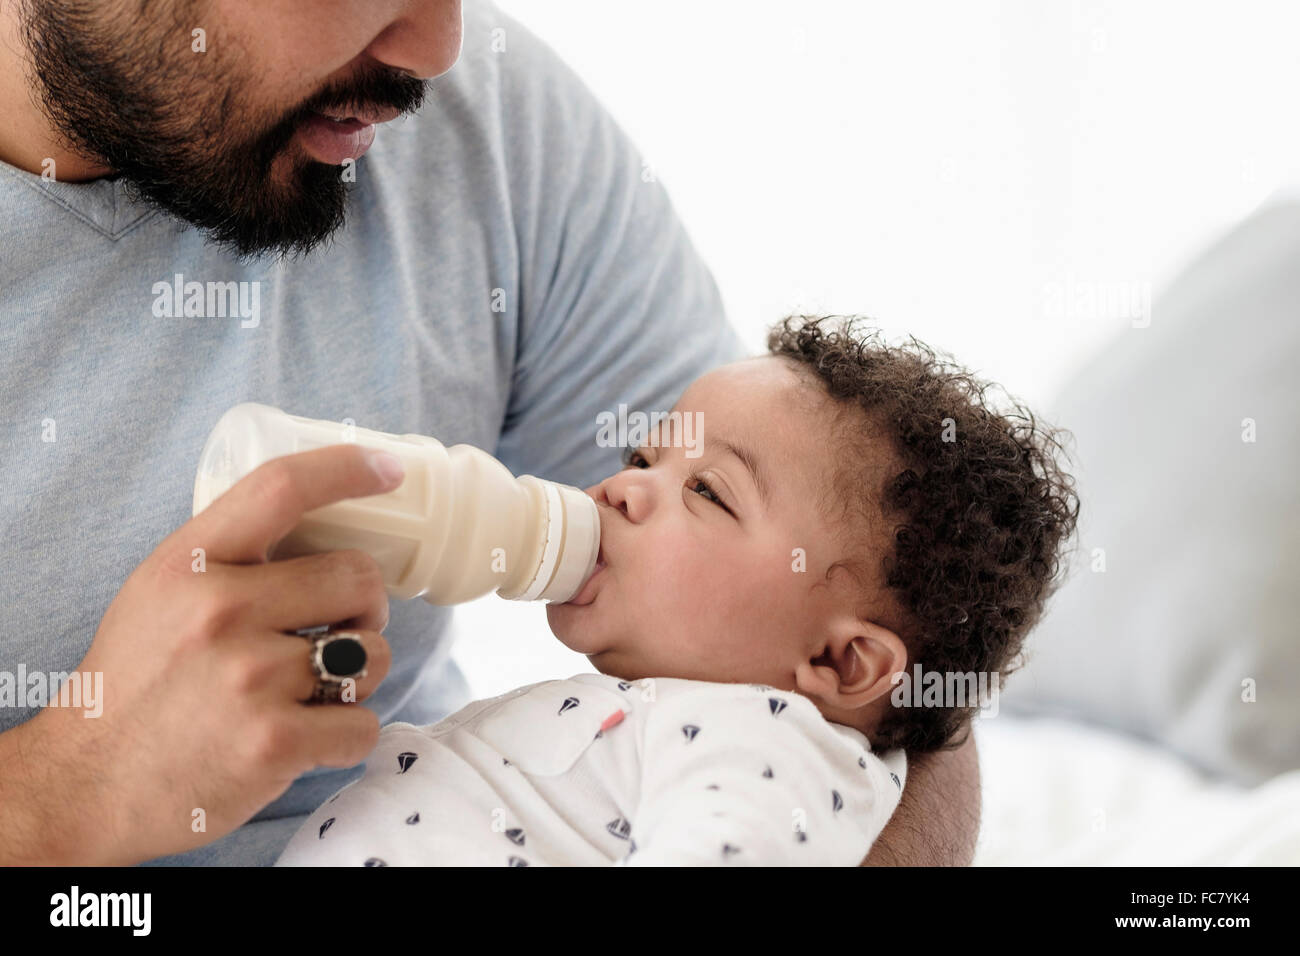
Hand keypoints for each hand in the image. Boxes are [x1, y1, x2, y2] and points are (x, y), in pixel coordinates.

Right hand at [7, 444, 403, 864]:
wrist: (86, 786)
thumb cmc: (136, 684)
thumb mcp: (160, 593)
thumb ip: (228, 559)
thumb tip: (322, 531)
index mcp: (191, 562)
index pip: (281, 487)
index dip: (347, 468)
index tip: (390, 469)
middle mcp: (221, 611)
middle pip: (357, 575)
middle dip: (365, 606)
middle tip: (340, 629)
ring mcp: (250, 677)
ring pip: (372, 653)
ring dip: (358, 674)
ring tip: (312, 691)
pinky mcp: (273, 742)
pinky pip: (363, 724)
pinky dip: (346, 734)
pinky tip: (305, 738)